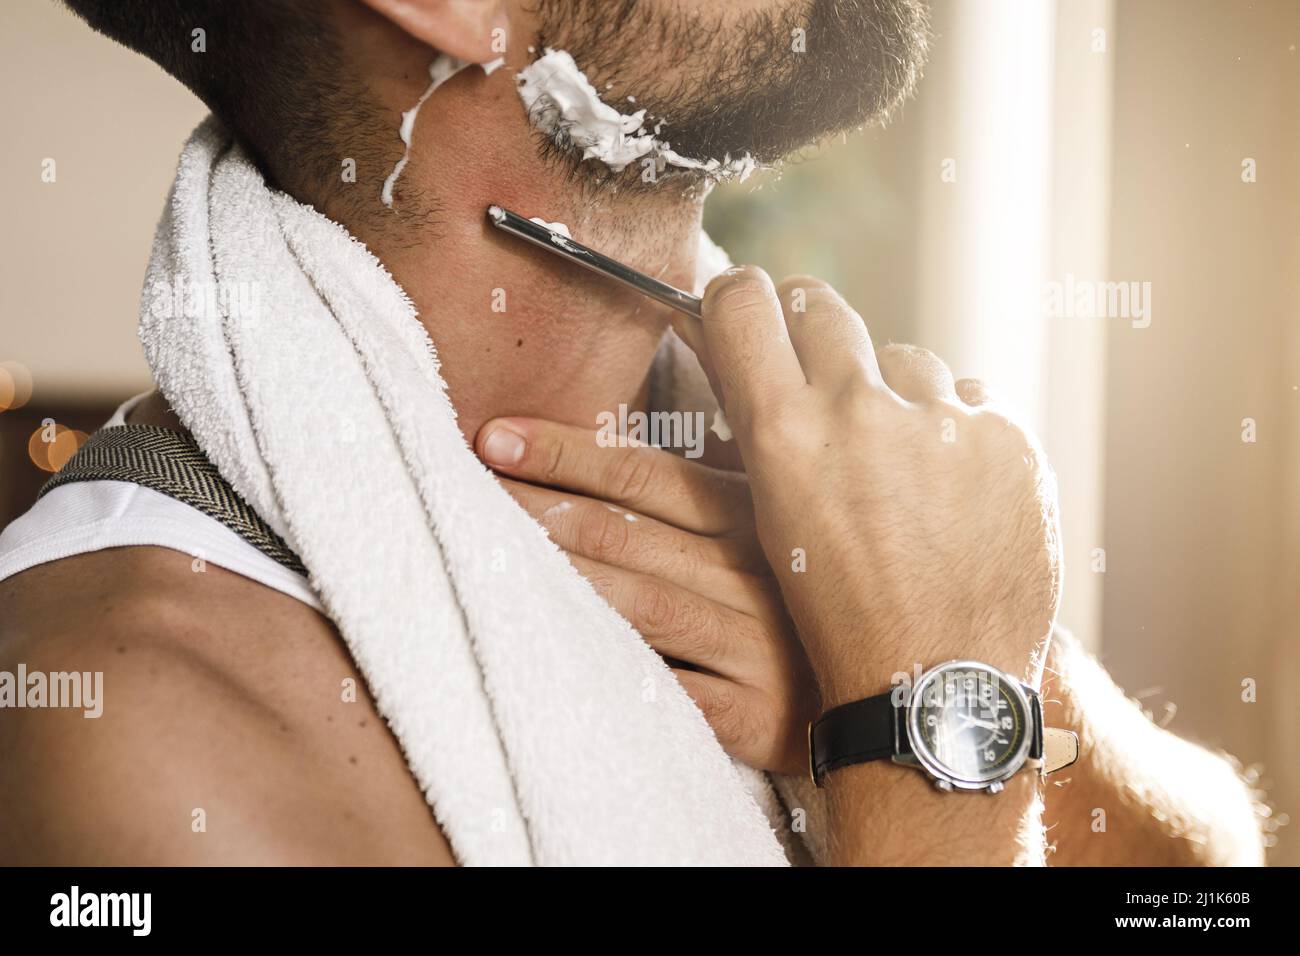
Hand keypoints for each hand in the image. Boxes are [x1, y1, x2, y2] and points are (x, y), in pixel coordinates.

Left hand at [474, 417, 818, 775]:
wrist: (900, 688)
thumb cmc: (810, 597)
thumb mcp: (779, 521)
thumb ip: (717, 473)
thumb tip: (654, 395)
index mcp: (754, 515)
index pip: (647, 473)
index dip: (567, 452)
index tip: (496, 434)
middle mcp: (748, 571)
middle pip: (625, 531)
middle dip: (537, 506)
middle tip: (461, 485)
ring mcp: (749, 641)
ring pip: (636, 600)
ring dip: (558, 572)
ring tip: (484, 552)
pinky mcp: (747, 711)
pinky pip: (665, 684)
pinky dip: (606, 663)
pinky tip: (549, 646)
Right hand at [690, 268, 1061, 707]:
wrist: (939, 685)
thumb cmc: (841, 614)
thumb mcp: (774, 519)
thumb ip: (760, 429)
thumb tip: (742, 356)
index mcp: (784, 435)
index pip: (743, 301)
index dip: (738, 298)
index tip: (744, 310)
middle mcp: (861, 411)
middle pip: (821, 306)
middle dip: (810, 330)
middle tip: (819, 377)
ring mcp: (942, 421)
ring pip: (902, 358)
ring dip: (894, 396)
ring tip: (901, 470)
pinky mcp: (1008, 438)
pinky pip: (968, 401)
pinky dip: (956, 434)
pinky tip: (952, 493)